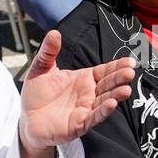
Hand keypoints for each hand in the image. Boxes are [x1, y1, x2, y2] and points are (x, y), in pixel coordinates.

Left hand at [18, 30, 134, 149]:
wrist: (26, 119)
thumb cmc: (36, 94)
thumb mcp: (41, 68)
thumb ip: (49, 52)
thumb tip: (54, 32)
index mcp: (83, 78)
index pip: (104, 71)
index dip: (116, 66)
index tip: (130, 61)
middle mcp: (88, 94)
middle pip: (108, 84)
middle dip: (120, 78)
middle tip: (130, 72)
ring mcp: (86, 109)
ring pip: (105, 101)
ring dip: (116, 96)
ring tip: (126, 89)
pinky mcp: (79, 124)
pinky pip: (94, 117)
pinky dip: (103, 111)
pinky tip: (111, 104)